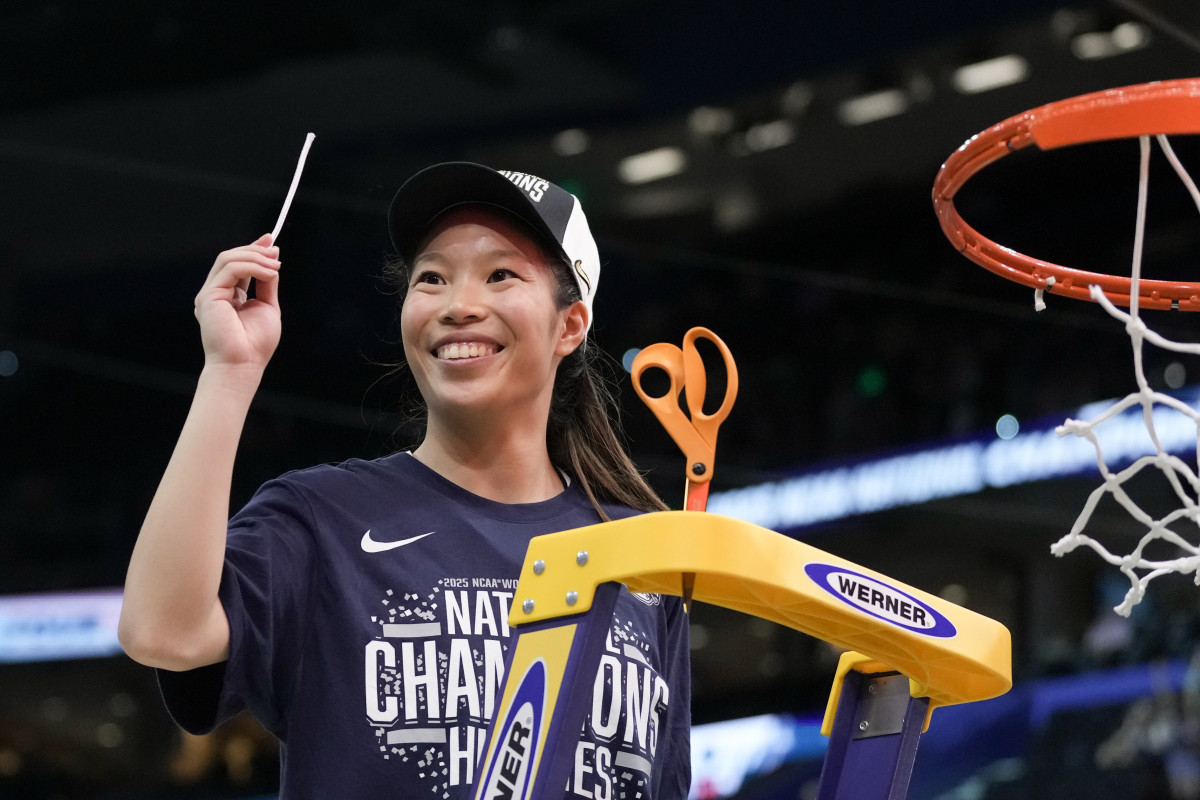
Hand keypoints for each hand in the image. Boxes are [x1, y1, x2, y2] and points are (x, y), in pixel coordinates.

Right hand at [194, 234, 281, 371]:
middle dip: (255, 250)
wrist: (244, 364)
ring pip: (229, 260)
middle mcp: (215, 293)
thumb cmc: (255, 343)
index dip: (253, 250)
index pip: (238, 265)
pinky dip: (252, 267)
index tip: (270, 241)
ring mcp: (209, 294)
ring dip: (255, 257)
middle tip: (275, 252)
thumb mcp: (267, 306)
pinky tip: (268, 272)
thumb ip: (266, 283)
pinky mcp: (208, 296)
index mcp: (228, 296)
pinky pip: (230, 270)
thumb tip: (272, 260)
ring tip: (276, 264)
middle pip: (231, 258)